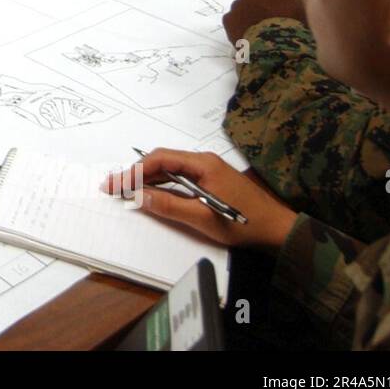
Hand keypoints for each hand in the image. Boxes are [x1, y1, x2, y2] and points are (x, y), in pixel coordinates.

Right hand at [102, 148, 297, 250]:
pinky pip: (179, 177)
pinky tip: (150, 193)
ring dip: (147, 179)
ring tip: (124, 189)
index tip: (116, 184)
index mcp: (202, 164)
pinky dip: (161, 184)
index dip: (134, 171)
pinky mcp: (210, 180)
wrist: (277, 229)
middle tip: (113, 186)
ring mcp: (207, 170)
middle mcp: (203, 161)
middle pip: (162, 161)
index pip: (160, 159)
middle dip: (136, 173)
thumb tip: (138, 196)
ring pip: (169, 169)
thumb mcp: (203, 218)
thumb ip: (170, 205)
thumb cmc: (243, 223)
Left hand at [223, 0, 304, 43]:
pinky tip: (251, 32)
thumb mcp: (299, 6)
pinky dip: (240, 22)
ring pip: (243, 4)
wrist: (274, 52)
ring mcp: (235, 6)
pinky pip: (234, 17)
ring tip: (262, 27)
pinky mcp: (227, 20)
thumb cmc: (290, 28)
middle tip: (271, 15)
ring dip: (250, 11)